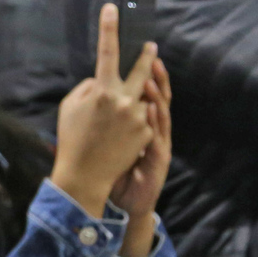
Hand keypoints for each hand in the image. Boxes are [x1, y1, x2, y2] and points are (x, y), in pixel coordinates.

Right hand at [51, 5, 155, 219]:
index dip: (109, 28)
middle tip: (151, 47)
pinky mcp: (148, 133)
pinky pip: (144, 118)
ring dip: (136, 98)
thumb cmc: (72, 139)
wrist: (86, 175)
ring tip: (120, 113)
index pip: (107, 52)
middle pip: (142, 70)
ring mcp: (139, 117)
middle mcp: (124, 101)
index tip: (113, 9)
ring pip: (143, 96)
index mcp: (102, 91)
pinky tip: (121, 136)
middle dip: (146, 56)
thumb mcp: (69, 106)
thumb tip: (101, 79)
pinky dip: (134, 121)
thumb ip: (88, 87)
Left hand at [110, 61, 172, 256]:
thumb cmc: (116, 168)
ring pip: (161, 116)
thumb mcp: (110, 138)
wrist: (125, 201)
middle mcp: (152, 129)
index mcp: (140, 122)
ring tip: (149, 80)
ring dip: (156, 96)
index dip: (145, 74)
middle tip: (153, 58)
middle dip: (157, 78)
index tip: (142, 54)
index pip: (144, 93)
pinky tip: (149, 109)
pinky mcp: (158, 158)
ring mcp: (157, 143)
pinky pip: (158, 137)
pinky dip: (154, 121)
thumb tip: (96, 90)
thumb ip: (106, 116)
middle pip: (159, 98)